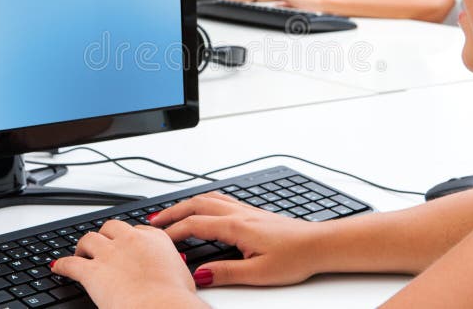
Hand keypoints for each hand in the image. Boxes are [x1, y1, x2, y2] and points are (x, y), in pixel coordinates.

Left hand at [51, 220, 204, 308]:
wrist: (161, 307)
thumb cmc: (175, 298)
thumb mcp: (183, 277)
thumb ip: (174, 269)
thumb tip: (175, 276)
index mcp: (155, 239)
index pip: (138, 230)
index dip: (129, 237)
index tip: (126, 243)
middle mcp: (131, 240)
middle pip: (111, 227)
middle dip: (105, 235)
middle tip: (102, 245)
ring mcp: (110, 254)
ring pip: (89, 239)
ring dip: (83, 246)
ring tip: (80, 253)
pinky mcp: (92, 271)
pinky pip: (71, 263)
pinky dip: (63, 265)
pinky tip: (59, 268)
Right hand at [150, 192, 324, 287]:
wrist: (318, 244)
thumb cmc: (295, 257)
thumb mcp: (258, 273)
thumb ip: (226, 273)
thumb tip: (199, 275)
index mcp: (236, 226)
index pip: (194, 225)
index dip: (173, 232)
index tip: (158, 241)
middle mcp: (239, 213)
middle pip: (196, 204)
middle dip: (172, 212)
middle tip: (154, 222)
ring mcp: (246, 210)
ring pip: (209, 198)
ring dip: (187, 204)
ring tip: (172, 213)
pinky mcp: (253, 212)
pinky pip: (222, 199)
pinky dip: (204, 202)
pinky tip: (204, 208)